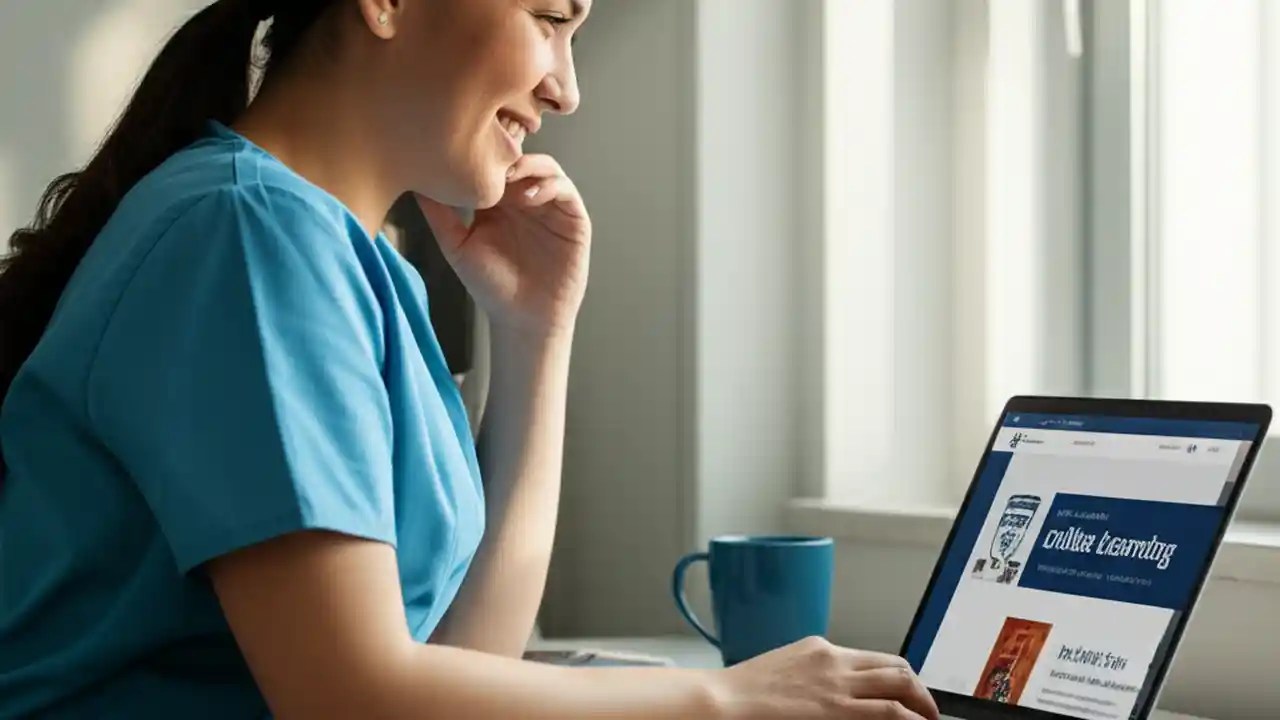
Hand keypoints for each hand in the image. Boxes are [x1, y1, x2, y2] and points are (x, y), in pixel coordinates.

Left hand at [416, 154, 590, 338]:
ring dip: (530, 165)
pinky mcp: (573, 219)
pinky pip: (565, 190)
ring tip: (510, 176)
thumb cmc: (491, 286)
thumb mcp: (457, 246)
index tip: (468, 149)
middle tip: (490, 157)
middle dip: (508, 152)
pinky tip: (530, 196)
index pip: (495, 163)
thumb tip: (414, 183)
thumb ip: (439, 215)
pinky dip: (550, 185)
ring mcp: (551, 207)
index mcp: (498, 201)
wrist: (522, 319)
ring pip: (546, 167)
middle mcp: (526, 198)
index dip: (485, 151)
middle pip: (521, 158)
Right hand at [708, 637, 939, 719]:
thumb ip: (812, 676)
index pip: (873, 658)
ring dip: (921, 703)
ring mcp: (838, 683)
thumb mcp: (783, 671)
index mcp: (820, 649)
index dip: (897, 677)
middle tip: (924, 710)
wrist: (725, 699)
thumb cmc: (744, 692)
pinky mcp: (837, 708)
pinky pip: (888, 710)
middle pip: (895, 667)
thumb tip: (828, 694)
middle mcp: (835, 660)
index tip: (904, 694)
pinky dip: (909, 718)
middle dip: (917, 689)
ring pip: (900, 684)